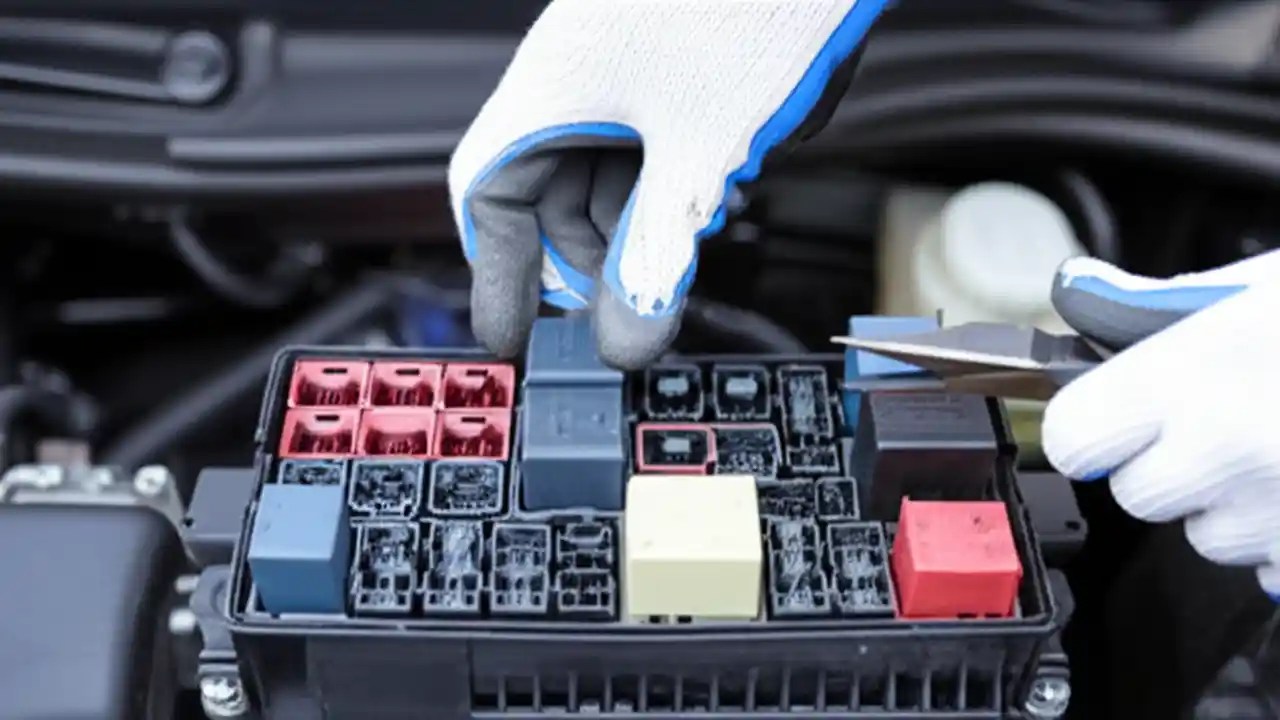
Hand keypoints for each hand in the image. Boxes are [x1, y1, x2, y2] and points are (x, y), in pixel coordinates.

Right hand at [448, 0, 892, 367]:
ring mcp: (623, 65)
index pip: (489, 194)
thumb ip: (655, 259)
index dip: (498, 272)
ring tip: (667, 269)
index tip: (515, 333)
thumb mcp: (701, 157)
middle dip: (580, 260)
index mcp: (554, 87)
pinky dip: (660, 189)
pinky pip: (642, 142)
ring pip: (597, 171)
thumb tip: (623, 340)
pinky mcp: (669, 64)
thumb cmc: (758, 7)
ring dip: (625, 229)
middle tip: (620, 313)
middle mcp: (576, 72)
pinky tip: (701, 210)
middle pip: (544, 191)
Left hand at [1042, 251, 1279, 597]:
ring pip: (1204, 536)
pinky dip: (1278, 533)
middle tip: (1217, 421)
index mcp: (1198, 374)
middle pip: (1135, 494)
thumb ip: (1161, 302)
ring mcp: (1276, 515)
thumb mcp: (1262, 286)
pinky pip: (1266, 567)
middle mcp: (1229, 450)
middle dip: (1163, 464)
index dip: (1088, 426)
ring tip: (1276, 442)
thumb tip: (1081, 291)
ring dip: (1227, 503)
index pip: (1073, 436)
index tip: (1108, 415)